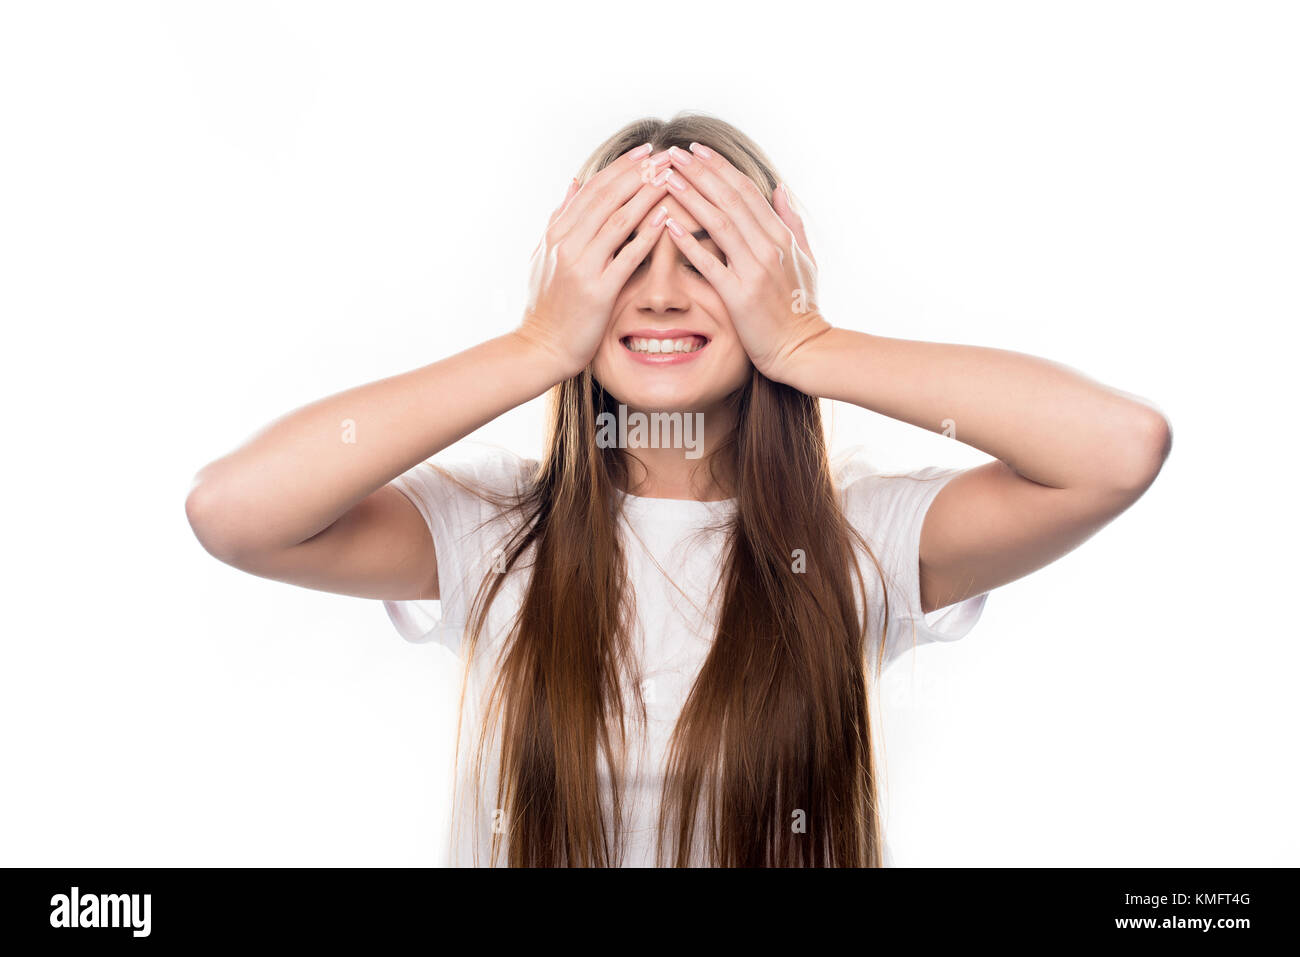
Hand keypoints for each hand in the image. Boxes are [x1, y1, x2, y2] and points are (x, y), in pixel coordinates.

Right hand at [515, 143, 672, 379]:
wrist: (541, 347)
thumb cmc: (547, 305)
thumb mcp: (544, 255)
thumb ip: (560, 218)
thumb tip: (574, 183)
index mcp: (557, 232)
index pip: (593, 189)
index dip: (621, 167)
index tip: (645, 151)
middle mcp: (567, 244)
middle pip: (607, 198)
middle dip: (638, 173)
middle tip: (665, 155)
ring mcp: (581, 267)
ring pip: (618, 221)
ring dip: (646, 195)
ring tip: (669, 177)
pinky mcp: (597, 291)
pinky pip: (626, 257)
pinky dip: (646, 236)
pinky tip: (664, 218)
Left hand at [659, 143, 829, 384]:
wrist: (804, 350)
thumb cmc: (802, 308)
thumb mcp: (806, 259)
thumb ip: (792, 222)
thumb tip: (780, 188)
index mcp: (782, 236)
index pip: (746, 191)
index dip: (720, 167)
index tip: (696, 150)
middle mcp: (770, 248)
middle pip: (729, 199)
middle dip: (699, 172)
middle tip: (672, 153)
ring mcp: (755, 271)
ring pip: (718, 223)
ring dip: (690, 197)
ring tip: (665, 178)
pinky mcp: (740, 297)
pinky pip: (710, 264)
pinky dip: (689, 242)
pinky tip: (668, 225)